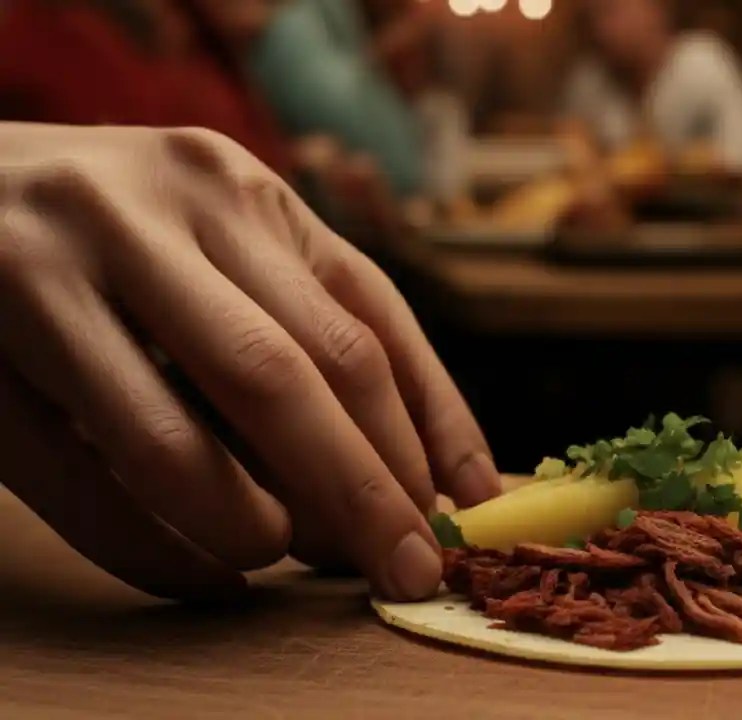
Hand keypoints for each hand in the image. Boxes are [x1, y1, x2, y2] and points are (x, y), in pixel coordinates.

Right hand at [0, 123, 500, 601]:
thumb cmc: (108, 233)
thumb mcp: (220, 243)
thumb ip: (303, 327)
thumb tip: (408, 474)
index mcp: (235, 188)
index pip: (368, 317)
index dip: (433, 420)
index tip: (472, 505)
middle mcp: (150, 212)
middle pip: (297, 376)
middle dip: (369, 489)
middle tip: (408, 567)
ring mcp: (48, 273)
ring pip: (185, 436)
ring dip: (257, 522)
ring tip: (291, 560)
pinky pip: (82, 483)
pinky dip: (157, 551)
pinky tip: (206, 579)